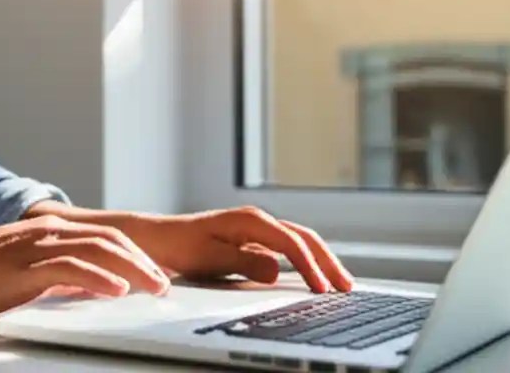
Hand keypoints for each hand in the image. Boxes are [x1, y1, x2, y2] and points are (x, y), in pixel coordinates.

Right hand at [0, 214, 172, 319]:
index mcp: (51, 230)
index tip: (156, 271)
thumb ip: (61, 273)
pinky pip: (72, 268)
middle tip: (164, 282)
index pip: (104, 234)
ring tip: (153, 287)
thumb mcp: (29, 270)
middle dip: (142, 260)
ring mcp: (38, 246)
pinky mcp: (27, 267)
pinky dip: (99, 278)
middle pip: (109, 239)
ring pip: (97, 249)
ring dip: (131, 269)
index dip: (135, 251)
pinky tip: (117, 290)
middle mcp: (49, 231)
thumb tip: (94, 286)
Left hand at [133, 207, 353, 293]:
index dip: (309, 266)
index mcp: (250, 221)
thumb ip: (244, 262)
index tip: (321, 288)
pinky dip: (306, 261)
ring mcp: (258, 230)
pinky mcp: (255, 240)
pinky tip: (315, 275)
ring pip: (300, 242)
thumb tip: (276, 270)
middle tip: (346, 286)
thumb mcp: (210, 258)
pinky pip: (288, 249)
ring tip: (340, 282)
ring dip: (321, 260)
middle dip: (327, 261)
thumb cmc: (181, 246)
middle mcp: (258, 221)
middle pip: (304, 238)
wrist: (162, 239)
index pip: (291, 243)